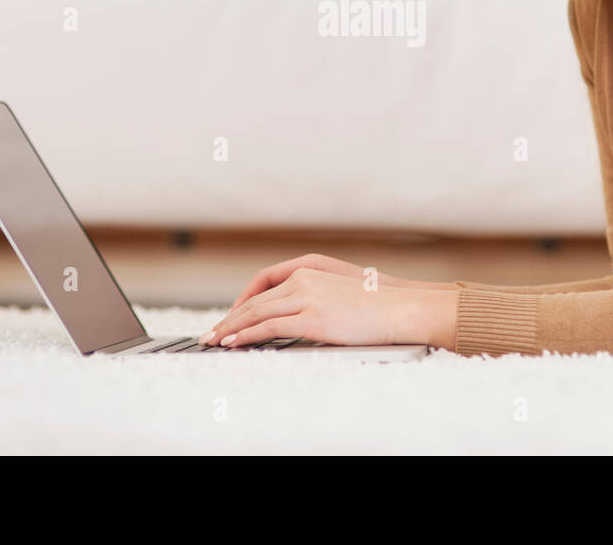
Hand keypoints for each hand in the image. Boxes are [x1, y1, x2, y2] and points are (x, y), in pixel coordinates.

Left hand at [200, 267, 457, 348]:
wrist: (401, 306)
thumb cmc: (378, 302)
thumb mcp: (340, 289)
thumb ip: (316, 293)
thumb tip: (300, 313)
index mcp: (309, 269)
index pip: (263, 281)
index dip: (243, 299)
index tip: (232, 316)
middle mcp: (303, 279)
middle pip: (255, 299)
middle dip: (230, 318)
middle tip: (211, 333)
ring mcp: (307, 298)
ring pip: (256, 313)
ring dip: (231, 329)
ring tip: (214, 342)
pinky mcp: (312, 318)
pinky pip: (269, 328)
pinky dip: (246, 336)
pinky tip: (234, 344)